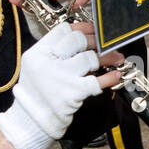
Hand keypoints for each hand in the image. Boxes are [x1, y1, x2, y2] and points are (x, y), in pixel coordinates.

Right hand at [0, 23, 117, 148]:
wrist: (31, 120)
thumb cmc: (38, 93)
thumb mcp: (37, 66)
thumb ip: (55, 52)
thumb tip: (85, 39)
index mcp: (38, 53)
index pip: (63, 30)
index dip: (82, 28)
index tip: (94, 30)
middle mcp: (47, 62)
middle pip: (78, 40)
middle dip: (96, 41)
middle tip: (107, 44)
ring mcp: (61, 77)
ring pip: (90, 58)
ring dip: (107, 57)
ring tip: (116, 58)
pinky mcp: (73, 93)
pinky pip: (97, 81)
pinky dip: (109, 77)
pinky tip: (115, 75)